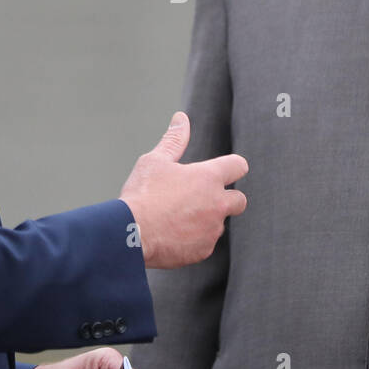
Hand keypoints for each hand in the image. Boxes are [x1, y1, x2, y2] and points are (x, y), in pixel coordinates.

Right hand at [119, 112, 247, 268]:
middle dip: (227, 199)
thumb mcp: (155, 161)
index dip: (232, 166)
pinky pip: (205, 243)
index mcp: (208, 177)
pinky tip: (172, 235)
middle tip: (200, 198)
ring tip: (177, 218)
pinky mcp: (203, 250)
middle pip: (239, 200)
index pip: (238, 166)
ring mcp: (212, 229)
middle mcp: (217, 203)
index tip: (224, 170)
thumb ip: (174, 140)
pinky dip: (194, 240)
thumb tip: (181, 119)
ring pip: (219, 223)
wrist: (129, 233)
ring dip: (206, 220)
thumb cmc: (142, 194)